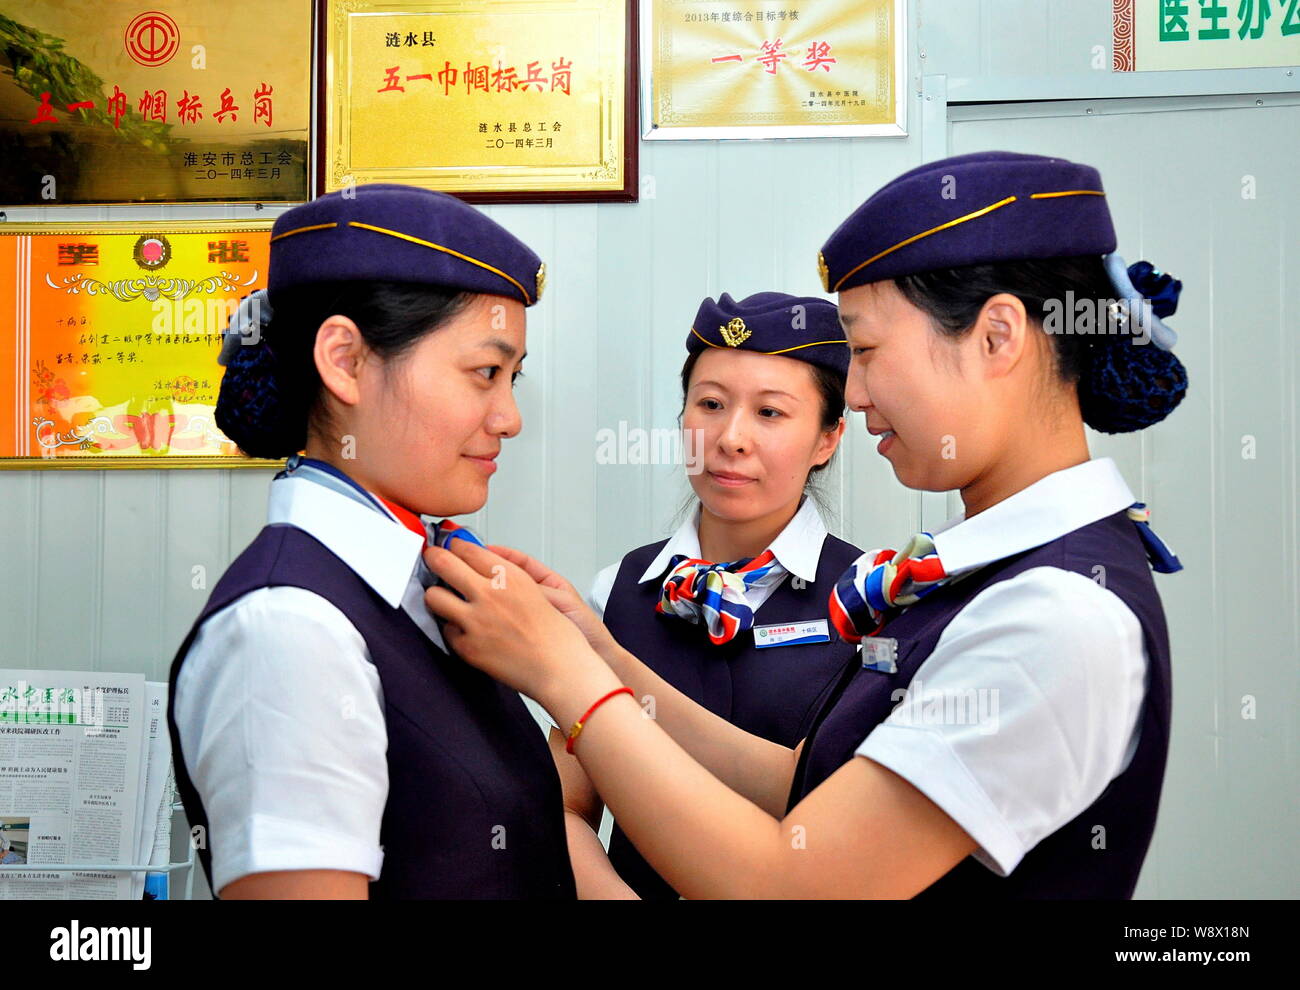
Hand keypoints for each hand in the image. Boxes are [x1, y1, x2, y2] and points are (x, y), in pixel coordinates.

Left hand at [422, 540, 605, 702]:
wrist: (561, 671)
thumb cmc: (557, 637)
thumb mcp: (538, 592)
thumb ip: (509, 577)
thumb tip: (485, 562)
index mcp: (510, 577)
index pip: (468, 549)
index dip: (454, 545)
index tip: (450, 546)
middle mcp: (490, 594)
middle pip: (443, 563)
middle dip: (433, 558)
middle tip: (432, 560)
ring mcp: (475, 621)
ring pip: (434, 597)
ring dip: (437, 596)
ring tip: (443, 599)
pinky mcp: (467, 647)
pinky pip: (447, 631)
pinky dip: (454, 631)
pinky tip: (465, 632)